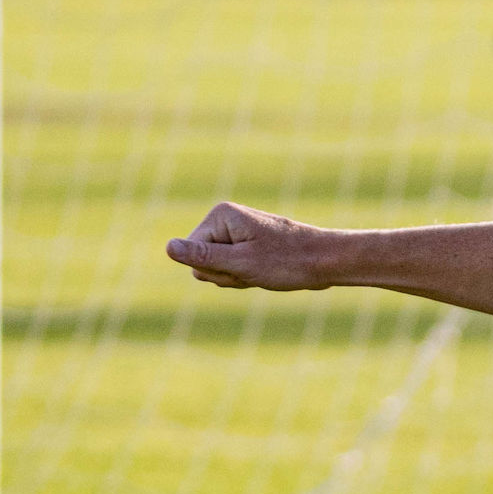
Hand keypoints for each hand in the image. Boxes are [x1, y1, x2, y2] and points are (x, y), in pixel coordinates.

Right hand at [166, 201, 327, 291]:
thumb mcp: (242, 263)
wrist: (324, 260)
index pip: (191, 253)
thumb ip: (204, 257)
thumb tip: (168, 248)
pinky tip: (263, 271)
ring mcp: (234, 231)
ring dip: (237, 277)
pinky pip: (230, 268)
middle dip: (226, 274)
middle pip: (201, 261)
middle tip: (256, 269)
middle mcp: (224, 219)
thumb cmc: (287, 261)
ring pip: (215, 268)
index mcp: (220, 216)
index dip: (216, 269)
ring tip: (262, 270)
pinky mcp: (243, 243)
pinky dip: (244, 276)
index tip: (246, 264)